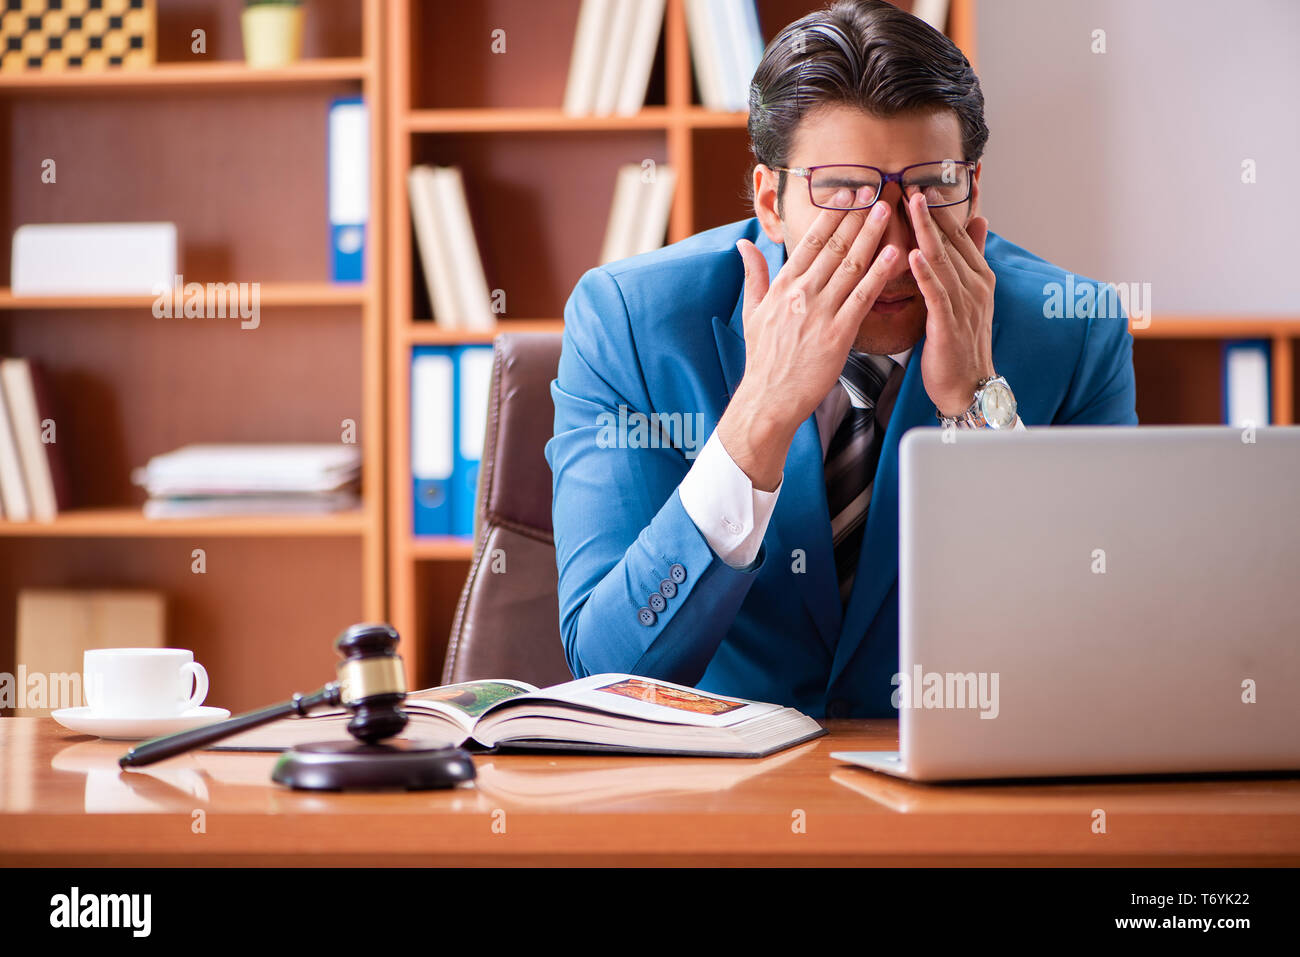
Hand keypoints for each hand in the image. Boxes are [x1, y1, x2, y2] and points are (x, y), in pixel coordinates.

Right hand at [720, 189, 896, 489]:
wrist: (768, 399)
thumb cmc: (763, 360)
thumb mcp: (751, 312)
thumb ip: (753, 275)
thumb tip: (743, 245)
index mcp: (782, 287)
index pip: (809, 242)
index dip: (830, 215)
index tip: (847, 194)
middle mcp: (801, 294)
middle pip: (833, 247)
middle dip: (856, 216)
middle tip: (876, 190)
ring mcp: (820, 313)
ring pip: (850, 265)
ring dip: (870, 235)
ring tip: (888, 210)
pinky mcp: (838, 334)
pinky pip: (863, 298)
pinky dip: (880, 274)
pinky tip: (896, 255)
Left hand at [905, 191, 996, 416]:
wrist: (968, 387)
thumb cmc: (960, 343)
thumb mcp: (968, 296)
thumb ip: (970, 258)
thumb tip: (980, 220)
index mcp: (978, 277)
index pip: (958, 235)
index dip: (940, 209)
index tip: (923, 183)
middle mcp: (975, 286)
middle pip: (950, 241)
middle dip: (931, 211)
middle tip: (913, 183)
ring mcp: (964, 304)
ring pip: (942, 260)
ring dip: (926, 231)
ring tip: (911, 205)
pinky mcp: (949, 323)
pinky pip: (936, 293)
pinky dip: (925, 272)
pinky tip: (912, 254)